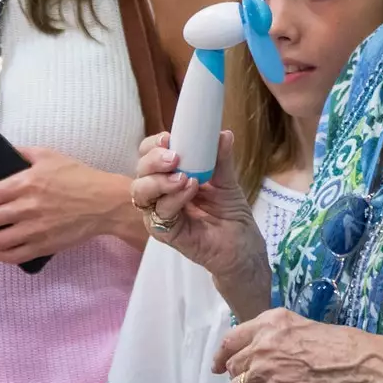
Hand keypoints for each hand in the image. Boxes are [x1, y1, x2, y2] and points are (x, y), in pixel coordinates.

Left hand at [0, 146, 127, 264]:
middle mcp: (26, 208)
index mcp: (25, 184)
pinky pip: (14, 255)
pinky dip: (1, 254)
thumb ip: (23, 153)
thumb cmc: (79, 177)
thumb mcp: (49, 156)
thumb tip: (5, 152)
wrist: (105, 202)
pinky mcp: (44, 245)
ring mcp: (35, 229)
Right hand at [131, 130, 267, 287]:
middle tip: (175, 158)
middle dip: (153, 160)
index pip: (149, 156)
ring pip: (141, 192)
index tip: (168, 138)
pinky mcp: (164, 232)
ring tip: (184, 177)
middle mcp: (159, 194)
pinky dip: (173, 199)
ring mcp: (159, 213)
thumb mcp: (226, 182)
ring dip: (159, 180)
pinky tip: (189, 189)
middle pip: (140, 171)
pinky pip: (160, 213)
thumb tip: (223, 134)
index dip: (153, 145)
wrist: (242, 248)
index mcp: (169, 177)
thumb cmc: (231, 215)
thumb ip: (221, 159)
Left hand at [215, 308, 382, 382]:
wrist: (359, 367)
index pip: (231, 340)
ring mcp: (265, 374)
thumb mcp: (301, 325)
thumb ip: (274, 336)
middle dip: (238, 377)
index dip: (221, 356)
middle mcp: (261, 346)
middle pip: (233, 367)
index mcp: (268, 324)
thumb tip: (257, 352)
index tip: (218, 366)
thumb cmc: (339, 344)